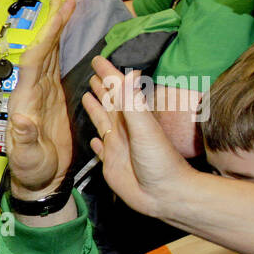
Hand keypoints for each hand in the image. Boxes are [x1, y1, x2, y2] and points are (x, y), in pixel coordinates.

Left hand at [6, 0, 75, 197]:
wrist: (40, 180)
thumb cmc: (31, 170)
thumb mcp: (28, 158)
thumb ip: (25, 139)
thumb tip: (21, 119)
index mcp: (25, 101)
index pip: (35, 62)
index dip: (46, 38)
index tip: (58, 17)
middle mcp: (32, 92)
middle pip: (42, 51)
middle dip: (53, 25)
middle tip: (64, 0)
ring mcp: (42, 94)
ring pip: (49, 55)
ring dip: (56, 32)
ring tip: (65, 8)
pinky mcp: (53, 99)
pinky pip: (56, 67)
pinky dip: (62, 48)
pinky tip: (66, 37)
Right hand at [83, 55, 197, 219]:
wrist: (165, 194)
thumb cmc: (160, 161)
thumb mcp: (145, 129)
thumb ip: (132, 103)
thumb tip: (125, 76)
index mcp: (132, 118)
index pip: (117, 91)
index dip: (108, 74)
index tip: (98, 59)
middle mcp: (124, 130)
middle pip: (110, 104)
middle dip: (102, 88)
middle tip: (93, 74)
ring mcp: (118, 147)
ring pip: (104, 123)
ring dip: (96, 110)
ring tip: (88, 97)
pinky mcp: (112, 164)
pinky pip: (102, 150)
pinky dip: (97, 143)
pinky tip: (94, 140)